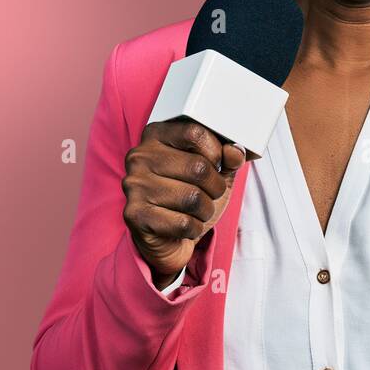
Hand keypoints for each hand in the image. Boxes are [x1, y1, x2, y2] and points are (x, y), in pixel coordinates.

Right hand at [122, 120, 245, 287]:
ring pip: (193, 198)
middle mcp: (140, 157)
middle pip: (198, 168)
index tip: (217, 164)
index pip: (195, 133)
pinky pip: (183, 223)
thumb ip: (228, 158)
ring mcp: (134, 185)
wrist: (167, 237)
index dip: (216, 152)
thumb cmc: (190, 197)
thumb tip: (236, 152)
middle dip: (216, 187)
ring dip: (206, 209)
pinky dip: (194, 228)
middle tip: (210, 194)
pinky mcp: (135, 214)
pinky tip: (185, 225)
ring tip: (198, 210)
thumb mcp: (215, 172)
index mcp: (156, 135)